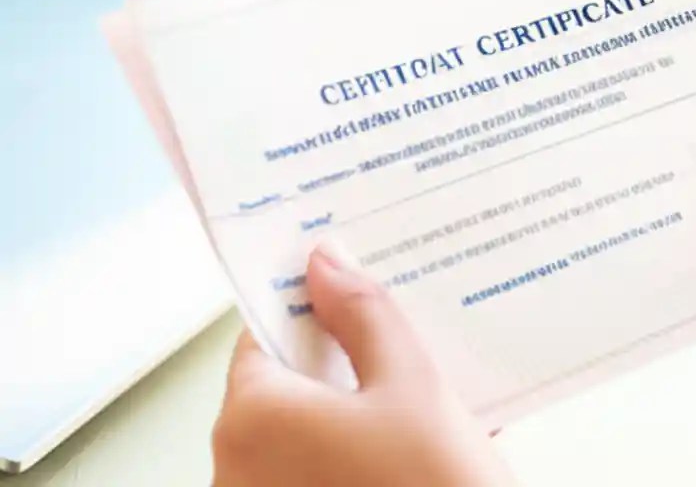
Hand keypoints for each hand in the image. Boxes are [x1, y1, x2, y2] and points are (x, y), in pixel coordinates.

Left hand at [212, 247, 513, 486]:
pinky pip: (317, 473)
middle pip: (286, 386)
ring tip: (425, 402)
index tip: (349, 289)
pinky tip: (416, 449)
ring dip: (358, 411)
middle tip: (404, 345)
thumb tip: (327, 263)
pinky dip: (358, 455)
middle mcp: (236, 468)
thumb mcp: (413, 387)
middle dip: (346, 361)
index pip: (263, 335)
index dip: (310, 306)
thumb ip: (365, 316)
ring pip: (307, 434)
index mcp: (253, 417)